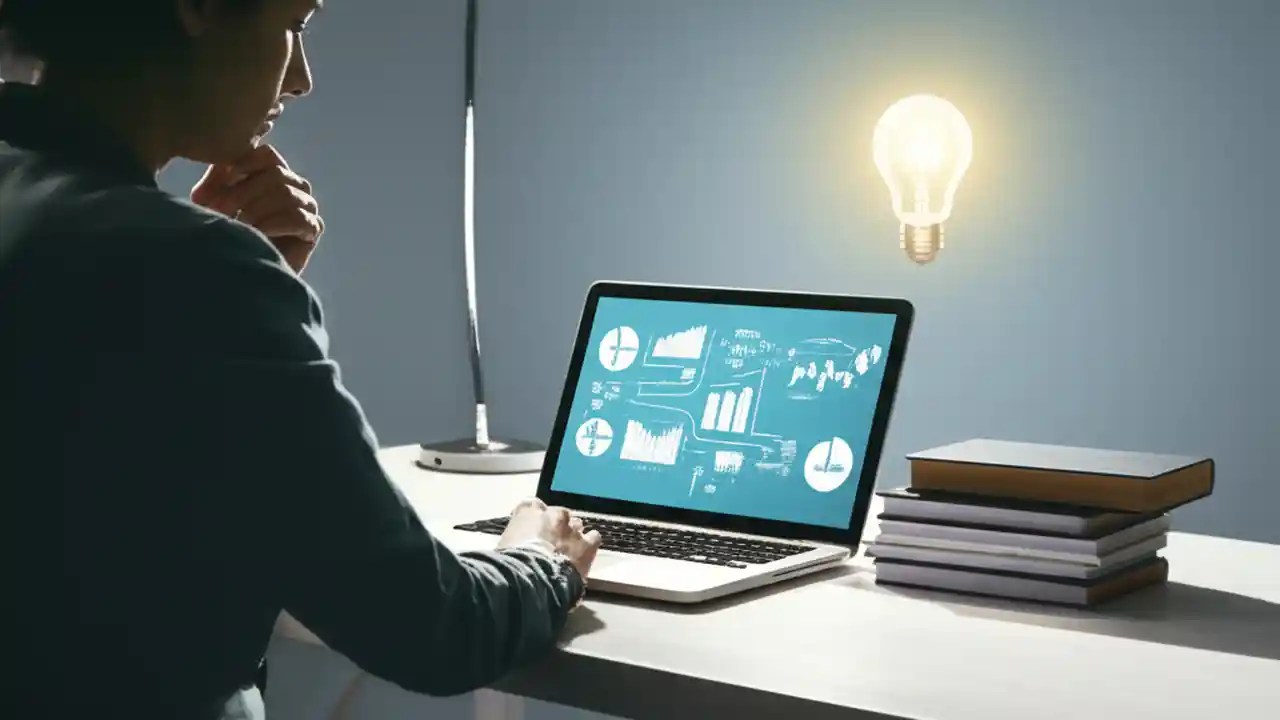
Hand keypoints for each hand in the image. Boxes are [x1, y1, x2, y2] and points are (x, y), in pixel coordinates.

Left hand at [190, 144, 324, 273]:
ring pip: (285, 194)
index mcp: (274, 172)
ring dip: (255, 209)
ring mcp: (307, 206)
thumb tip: (221, 159)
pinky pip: (298, 217)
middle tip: (217, 210)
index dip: (245, 162)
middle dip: (242, 192)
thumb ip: (220, 176)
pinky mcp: (313, 229)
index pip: (267, 154)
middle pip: (276, 174)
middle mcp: (295, 185)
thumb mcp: (216, 199)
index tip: (225, 179)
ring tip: (236, 225)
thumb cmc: (228, 233)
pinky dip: (273, 224)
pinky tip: (256, 233)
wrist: (246, 275)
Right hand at [496, 498, 602, 578]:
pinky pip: (594, 538)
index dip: (532, 519)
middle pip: (558, 514)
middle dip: (556, 527)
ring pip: (577, 525)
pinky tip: (585, 555)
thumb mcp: (502, 549)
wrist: (531, 581)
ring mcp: (571, 528)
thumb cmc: (511, 567)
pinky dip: (590, 545)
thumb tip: (511, 551)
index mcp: (527, 512)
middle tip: (551, 544)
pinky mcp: (587, 544)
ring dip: (573, 536)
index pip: (531, 506)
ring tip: (568, 551)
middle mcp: (552, 515)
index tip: (530, 530)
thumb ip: (512, 542)